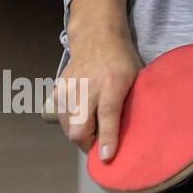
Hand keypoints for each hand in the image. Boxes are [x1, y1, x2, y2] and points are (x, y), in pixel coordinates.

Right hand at [56, 0, 141, 160]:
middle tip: (99, 149)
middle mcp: (88, 87)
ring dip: (80, 136)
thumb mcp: (134, 78)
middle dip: (88, 145)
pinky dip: (71, 123)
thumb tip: (132, 135)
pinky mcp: (58, 89)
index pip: (108, 115)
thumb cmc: (121, 60)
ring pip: (68, 126)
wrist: (95, 35)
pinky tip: (81, 119)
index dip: (108, 139)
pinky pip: (61, 116)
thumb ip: (129, 103)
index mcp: (112, 83)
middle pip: (79, 127)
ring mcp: (70, 88)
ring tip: (92, 132)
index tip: (107, 158)